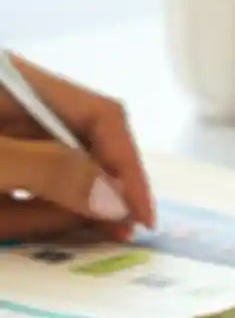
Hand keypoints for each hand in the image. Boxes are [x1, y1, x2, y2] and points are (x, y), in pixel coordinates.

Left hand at [0, 53, 154, 239]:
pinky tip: (29, 228)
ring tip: (71, 233)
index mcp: (17, 84)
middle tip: (118, 232)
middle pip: (84, 147)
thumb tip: (116, 201)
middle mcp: (15, 109)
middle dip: (103, 192)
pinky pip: (26, 195)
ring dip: (63, 212)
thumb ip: (52, 172)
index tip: (140, 212)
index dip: (128, 164)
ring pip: (56, 178)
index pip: (100, 116)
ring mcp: (4, 144)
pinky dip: (34, 218)